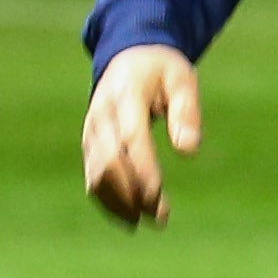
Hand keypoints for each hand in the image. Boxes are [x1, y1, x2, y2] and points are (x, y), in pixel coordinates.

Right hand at [83, 44, 200, 227]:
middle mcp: (102, 114)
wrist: (127, 55)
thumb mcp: (183, 79)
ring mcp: (91, 130)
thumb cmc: (161, 70)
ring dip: (118, 202)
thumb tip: (188, 151)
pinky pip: (92, 176)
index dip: (142, 170)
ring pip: (96, 173)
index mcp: (126, 95)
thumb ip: (187, 113)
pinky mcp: (89, 143)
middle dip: (131, 193)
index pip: (131, 138)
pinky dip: (107, 199)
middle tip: (159, 217)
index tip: (157, 198)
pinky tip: (128, 217)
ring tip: (145, 222)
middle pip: (109, 161)